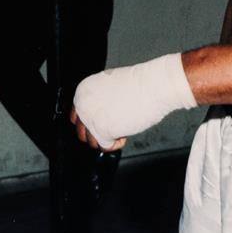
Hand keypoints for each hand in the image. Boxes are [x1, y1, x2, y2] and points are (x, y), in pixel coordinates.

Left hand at [71, 53, 196, 150]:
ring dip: (108, 137)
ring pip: (93, 142)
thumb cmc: (139, 84)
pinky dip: (117, 143)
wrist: (154, 85)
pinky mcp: (101, 131)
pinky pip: (106, 147)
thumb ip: (98, 100)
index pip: (78, 117)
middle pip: (83, 132)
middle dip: (99, 132)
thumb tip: (97, 114)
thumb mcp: (110, 86)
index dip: (93, 122)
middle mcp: (82, 104)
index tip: (105, 121)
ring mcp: (90, 118)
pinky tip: (126, 130)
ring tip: (123, 124)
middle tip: (115, 125)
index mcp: (83, 90)